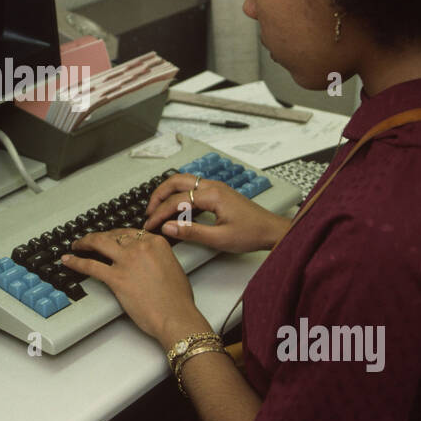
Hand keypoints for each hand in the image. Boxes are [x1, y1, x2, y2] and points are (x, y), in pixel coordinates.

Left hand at [61, 229, 207, 345]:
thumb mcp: (173, 267)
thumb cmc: (177, 300)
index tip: (111, 237)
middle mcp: (140, 247)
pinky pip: (90, 265)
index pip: (130, 232)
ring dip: (84, 242)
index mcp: (156, 242)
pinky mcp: (115, 277)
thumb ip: (158, 258)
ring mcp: (126, 261)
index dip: (117, 235)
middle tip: (91, 239)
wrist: (175, 316)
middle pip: (113, 235)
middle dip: (99, 236)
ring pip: (98, 243)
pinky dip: (76, 262)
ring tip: (77, 245)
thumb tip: (148, 261)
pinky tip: (68, 260)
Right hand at [143, 173, 290, 253]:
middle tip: (149, 211)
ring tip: (158, 208)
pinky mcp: (218, 192)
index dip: (160, 213)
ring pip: (184, 181)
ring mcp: (216, 187)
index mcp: (212, 195)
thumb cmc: (251, 233)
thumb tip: (167, 227)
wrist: (272, 230)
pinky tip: (176, 207)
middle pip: (176, 181)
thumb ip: (191, 232)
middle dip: (158, 195)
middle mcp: (213, 186)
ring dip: (168, 192)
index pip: (176, 200)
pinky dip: (179, 193)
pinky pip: (192, 187)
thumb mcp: (219, 238)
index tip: (150, 225)